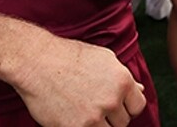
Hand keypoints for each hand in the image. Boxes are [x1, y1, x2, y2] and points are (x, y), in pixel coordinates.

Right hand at [12, 35, 145, 125]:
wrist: (37, 63)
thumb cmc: (68, 57)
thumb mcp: (103, 59)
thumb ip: (123, 77)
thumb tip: (140, 90)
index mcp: (122, 81)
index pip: (138, 106)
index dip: (127, 106)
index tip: (116, 104)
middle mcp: (111, 100)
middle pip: (123, 122)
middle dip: (112, 117)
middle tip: (95, 106)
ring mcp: (93, 117)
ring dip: (99, 125)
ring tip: (84, 112)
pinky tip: (74, 118)